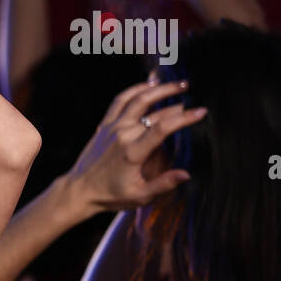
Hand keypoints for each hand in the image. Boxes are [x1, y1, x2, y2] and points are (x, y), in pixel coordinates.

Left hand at [65, 80, 205, 212]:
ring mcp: (112, 127)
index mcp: (133, 152)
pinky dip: (135, 89)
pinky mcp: (104, 125)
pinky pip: (119, 101)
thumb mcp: (139, 196)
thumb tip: (186, 174)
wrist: (79, 190)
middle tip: (195, 98)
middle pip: (154, 112)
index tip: (201, 112)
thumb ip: (163, 184)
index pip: (162, 128)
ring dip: (158, 89)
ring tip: (178, 84)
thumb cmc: (110, 195)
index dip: (183, 118)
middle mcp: (122, 135)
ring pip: (137, 100)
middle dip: (177, 103)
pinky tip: (149, 85)